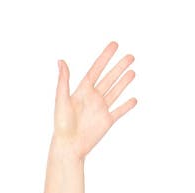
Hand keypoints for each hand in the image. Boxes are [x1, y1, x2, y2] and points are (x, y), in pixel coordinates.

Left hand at [53, 41, 136, 160]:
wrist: (68, 146)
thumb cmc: (62, 125)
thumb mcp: (61, 99)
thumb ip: (63, 80)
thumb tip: (61, 61)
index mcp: (82, 91)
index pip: (96, 70)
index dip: (105, 57)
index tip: (114, 45)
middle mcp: (93, 98)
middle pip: (109, 78)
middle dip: (119, 67)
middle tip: (131, 56)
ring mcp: (101, 109)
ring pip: (115, 92)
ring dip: (124, 82)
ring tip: (132, 71)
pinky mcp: (107, 121)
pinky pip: (119, 111)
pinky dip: (127, 106)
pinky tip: (134, 99)